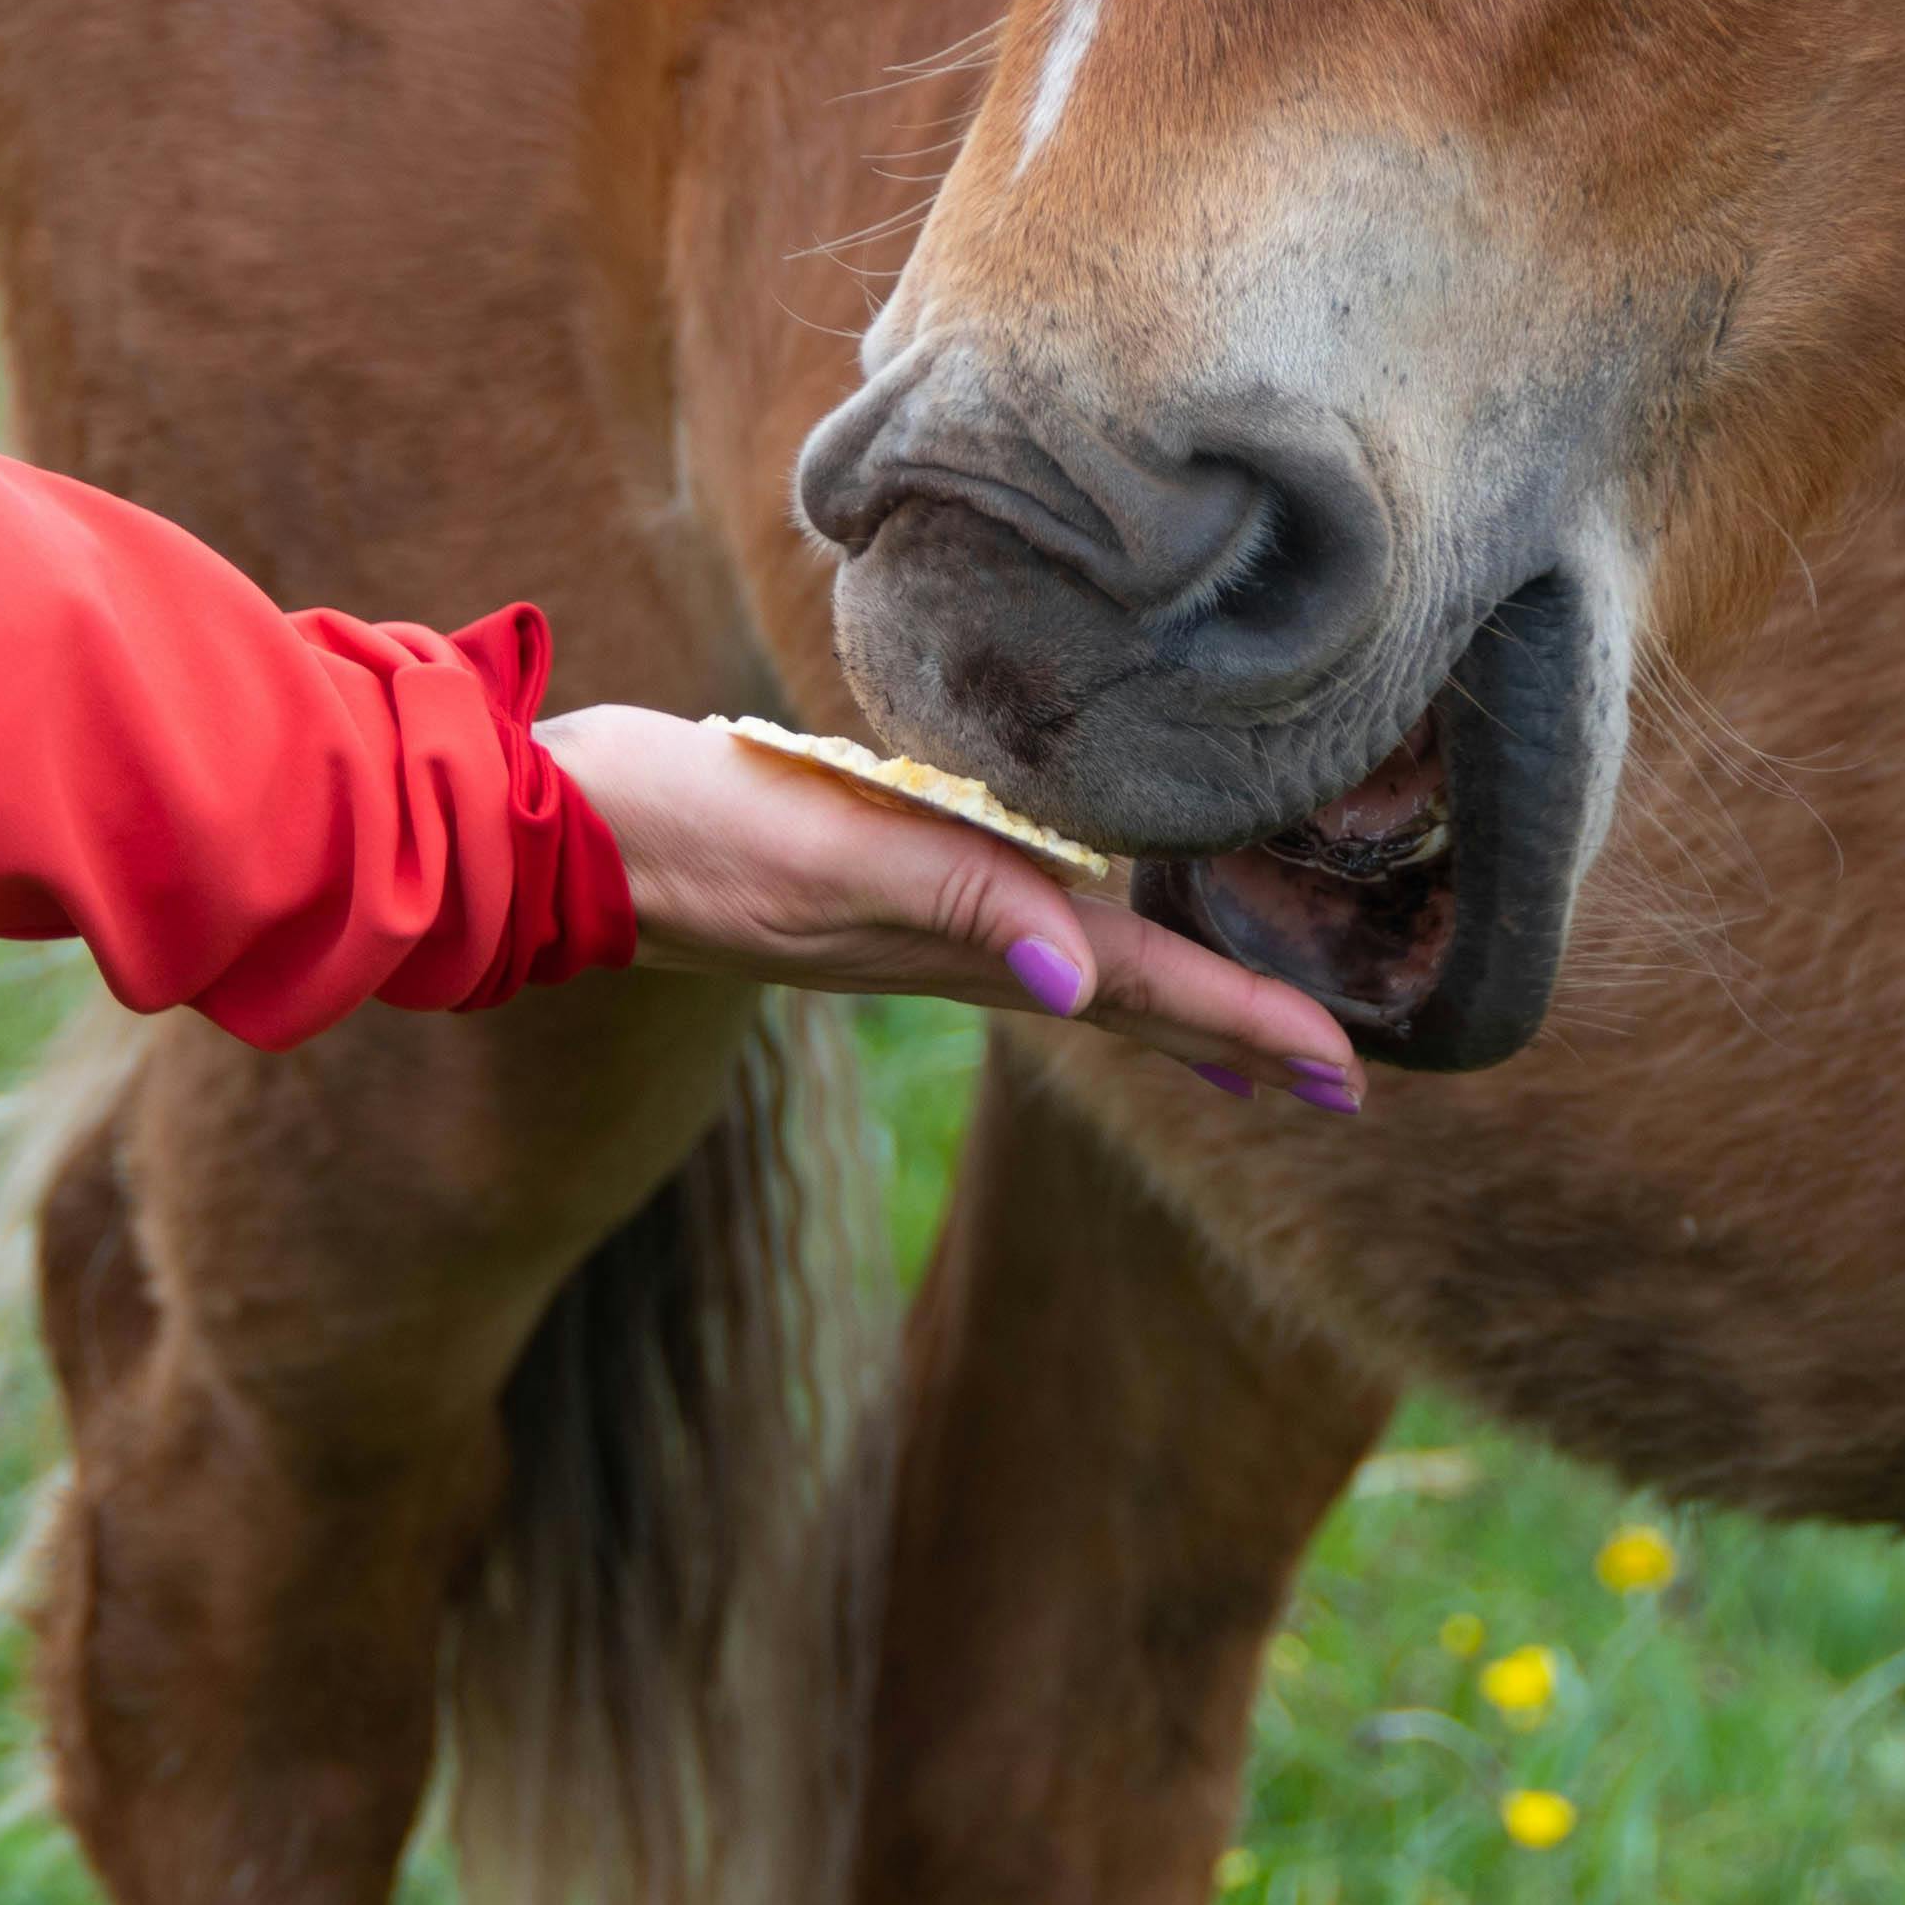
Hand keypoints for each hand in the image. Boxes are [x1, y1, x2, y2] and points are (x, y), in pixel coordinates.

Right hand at [537, 705, 1361, 1107]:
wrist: (556, 830)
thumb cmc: (692, 827)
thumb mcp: (832, 853)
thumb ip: (960, 903)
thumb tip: (1077, 988)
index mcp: (965, 934)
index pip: (1140, 987)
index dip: (1248, 1027)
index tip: (1348, 1075)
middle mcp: (951, 945)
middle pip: (1127, 1000)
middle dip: (1233, 1036)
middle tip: (1338, 1077)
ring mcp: (905, 929)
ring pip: (1072, 976)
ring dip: (1165, 1011)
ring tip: (1244, 1041)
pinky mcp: (864, 892)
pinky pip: (1004, 934)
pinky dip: (1071, 956)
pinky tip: (1076, 949)